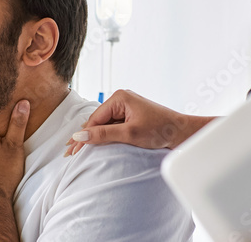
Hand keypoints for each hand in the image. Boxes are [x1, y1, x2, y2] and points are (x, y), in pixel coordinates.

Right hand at [64, 89, 215, 155]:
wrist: (181, 132)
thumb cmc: (160, 130)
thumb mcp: (130, 133)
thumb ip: (104, 134)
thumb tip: (80, 135)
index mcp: (119, 98)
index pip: (95, 119)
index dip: (82, 135)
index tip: (71, 149)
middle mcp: (121, 99)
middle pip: (97, 120)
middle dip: (84, 136)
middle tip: (69, 151)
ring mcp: (126, 107)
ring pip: (104, 124)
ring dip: (92, 136)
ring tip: (77, 149)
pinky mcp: (131, 116)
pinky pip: (112, 126)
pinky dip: (103, 135)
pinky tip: (94, 143)